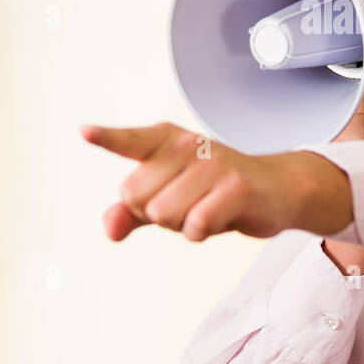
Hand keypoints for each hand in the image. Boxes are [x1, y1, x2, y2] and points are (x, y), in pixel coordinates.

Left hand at [81, 123, 352, 242]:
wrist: (278, 190)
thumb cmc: (218, 191)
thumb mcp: (171, 199)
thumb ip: (131, 213)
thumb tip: (108, 228)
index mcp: (167, 141)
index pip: (131, 140)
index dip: (107, 137)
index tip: (84, 132)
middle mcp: (187, 146)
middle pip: (134, 196)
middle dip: (155, 212)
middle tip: (189, 202)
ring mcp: (212, 165)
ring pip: (162, 214)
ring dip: (181, 224)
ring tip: (207, 208)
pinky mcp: (234, 187)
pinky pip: (194, 226)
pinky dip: (202, 232)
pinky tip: (221, 217)